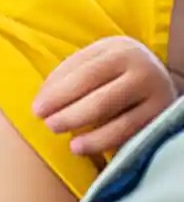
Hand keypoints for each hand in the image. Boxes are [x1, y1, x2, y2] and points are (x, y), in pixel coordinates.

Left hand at [33, 36, 176, 154]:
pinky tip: (93, 150)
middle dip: (72, 116)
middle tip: (50, 127)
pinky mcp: (164, 118)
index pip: (85, 75)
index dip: (58, 94)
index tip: (37, 111)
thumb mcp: (92, 61)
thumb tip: (41, 102)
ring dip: (94, 138)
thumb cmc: (109, 69)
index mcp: (119, 50)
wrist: (155, 74)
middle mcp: (144, 71)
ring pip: (122, 123)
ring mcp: (159, 95)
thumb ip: (66, 76)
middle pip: (102, 100)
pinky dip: (112, 145)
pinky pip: (135, 137)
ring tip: (71, 146)